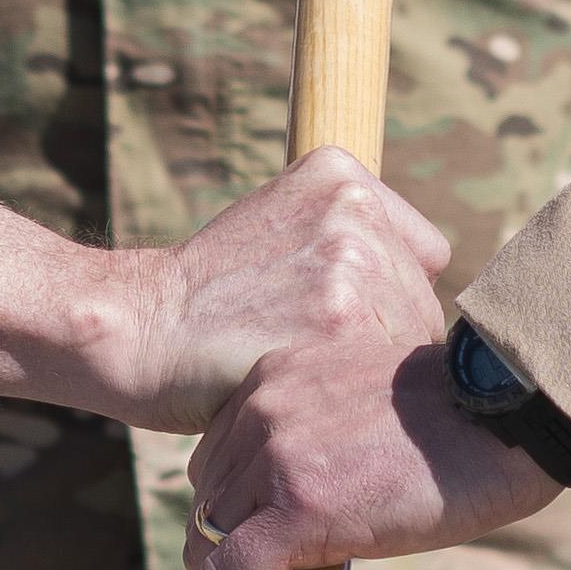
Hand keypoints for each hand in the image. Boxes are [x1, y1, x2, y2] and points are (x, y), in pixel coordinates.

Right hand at [0, 150, 449, 431]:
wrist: (142, 331)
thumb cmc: (213, 297)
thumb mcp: (281, 225)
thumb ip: (354, 238)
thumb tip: (428, 282)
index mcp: (340, 173)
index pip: (422, 254)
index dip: (388, 299)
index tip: (334, 321)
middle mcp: (354, 205)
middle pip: (420, 301)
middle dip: (383, 338)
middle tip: (312, 353)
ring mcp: (351, 260)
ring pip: (412, 342)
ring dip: (373, 372)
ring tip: (307, 373)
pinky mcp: (342, 319)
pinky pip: (390, 376)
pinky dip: (360, 397)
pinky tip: (311, 393)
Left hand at [181, 297, 552, 569]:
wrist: (510, 414)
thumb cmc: (467, 413)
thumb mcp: (373, 396)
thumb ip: (330, 425)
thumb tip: (325, 483)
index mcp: (279, 374)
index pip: (220, 451)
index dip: (238, 503)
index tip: (268, 536)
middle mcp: (263, 409)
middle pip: (208, 496)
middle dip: (231, 543)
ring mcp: (276, 459)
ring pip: (208, 537)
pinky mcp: (298, 511)